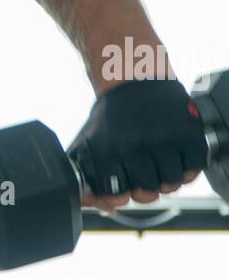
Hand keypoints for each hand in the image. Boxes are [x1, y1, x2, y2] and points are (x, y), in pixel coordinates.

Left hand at [68, 79, 207, 210]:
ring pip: (171, 182)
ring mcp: (164, 138)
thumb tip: (90, 202)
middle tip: (145, 177)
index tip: (123, 187)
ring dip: (167, 180)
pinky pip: (193, 168)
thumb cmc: (110, 116)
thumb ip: (84, 175)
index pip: (117, 194)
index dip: (120, 196)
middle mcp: (136, 144)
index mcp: (108, 148)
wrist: (134, 77)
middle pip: (147, 192)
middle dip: (145, 190)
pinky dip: (187, 169)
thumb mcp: (87, 141)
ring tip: (160, 167)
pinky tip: (176, 159)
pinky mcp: (188, 131)